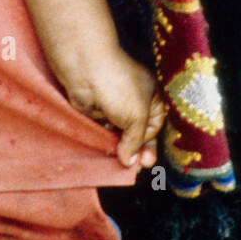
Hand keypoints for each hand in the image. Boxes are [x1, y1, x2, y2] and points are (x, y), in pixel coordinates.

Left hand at [51, 44, 167, 168]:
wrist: (85, 71)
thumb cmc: (119, 87)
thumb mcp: (137, 117)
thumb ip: (136, 142)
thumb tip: (130, 162)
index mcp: (151, 97)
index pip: (155, 126)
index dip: (150, 144)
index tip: (145, 161)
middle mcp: (134, 101)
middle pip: (138, 132)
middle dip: (137, 150)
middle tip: (135, 168)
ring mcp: (114, 107)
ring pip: (119, 134)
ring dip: (119, 148)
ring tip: (120, 164)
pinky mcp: (97, 112)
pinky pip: (103, 132)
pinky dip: (104, 142)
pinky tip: (105, 154)